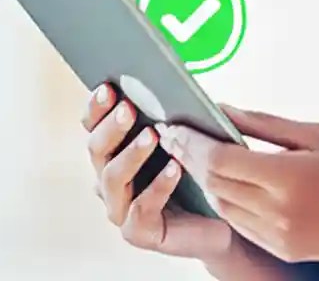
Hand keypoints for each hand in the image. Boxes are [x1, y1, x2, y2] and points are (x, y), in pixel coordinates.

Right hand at [82, 85, 298, 279]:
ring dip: (131, 154)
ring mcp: (120, 208)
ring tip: (153, 136)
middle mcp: (110, 179)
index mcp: (115, 151)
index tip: (109, 86)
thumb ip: (172, 117)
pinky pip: (140, 210)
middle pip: (96, 149)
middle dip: (112, 127)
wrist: (225, 220)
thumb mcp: (187, 138)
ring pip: (111, 178)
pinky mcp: (138, 233)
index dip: (97, 107)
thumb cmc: (202, 172)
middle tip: (129, 109)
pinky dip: (157, 187)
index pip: (94, 126)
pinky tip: (175, 169)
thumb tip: (167, 84)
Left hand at [158, 106, 318, 264]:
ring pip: (223, 206)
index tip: (174, 126)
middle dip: (191, 159)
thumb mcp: (316, 135)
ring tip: (195, 156)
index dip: (192, 143)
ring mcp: (278, 235)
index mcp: (287, 177)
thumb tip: (223, 108)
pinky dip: (228, 201)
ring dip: (207, 181)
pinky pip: (241, 223)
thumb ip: (264, 124)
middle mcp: (277, 212)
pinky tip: (226, 182)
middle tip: (175, 136)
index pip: (220, 160)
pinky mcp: (282, 249)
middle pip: (216, 183)